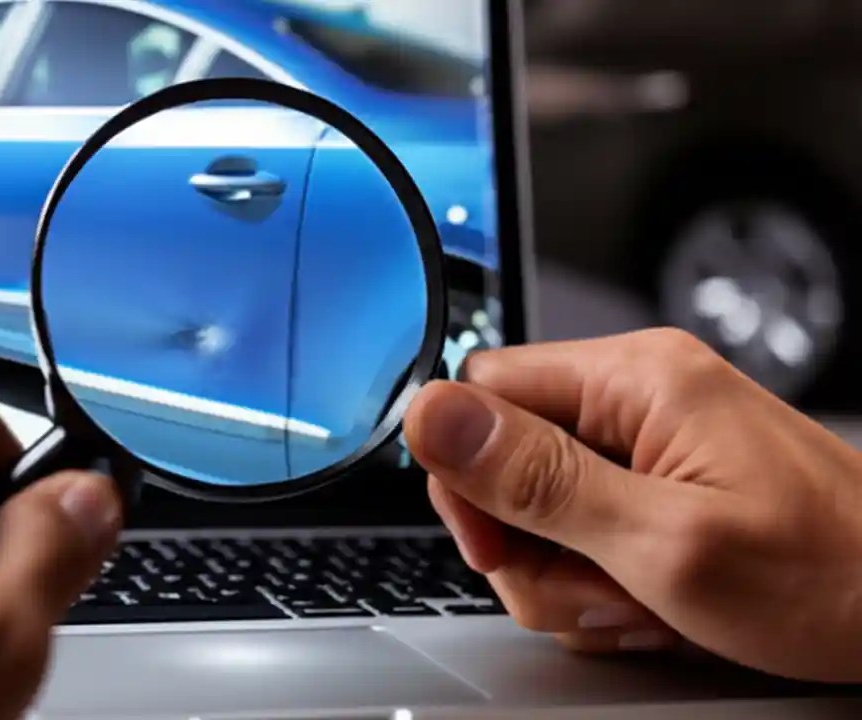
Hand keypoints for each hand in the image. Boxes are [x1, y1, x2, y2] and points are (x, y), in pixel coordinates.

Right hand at [404, 329, 861, 682]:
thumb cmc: (831, 577)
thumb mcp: (664, 541)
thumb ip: (538, 479)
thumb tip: (433, 417)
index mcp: (634, 378)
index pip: (481, 392)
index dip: (470, 478)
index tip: (501, 546)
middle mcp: (636, 397)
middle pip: (504, 462)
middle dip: (530, 547)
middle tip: (596, 587)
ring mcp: (649, 444)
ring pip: (536, 513)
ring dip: (570, 578)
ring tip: (642, 604)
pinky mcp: (658, 487)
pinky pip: (581, 534)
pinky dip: (601, 584)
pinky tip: (653, 607)